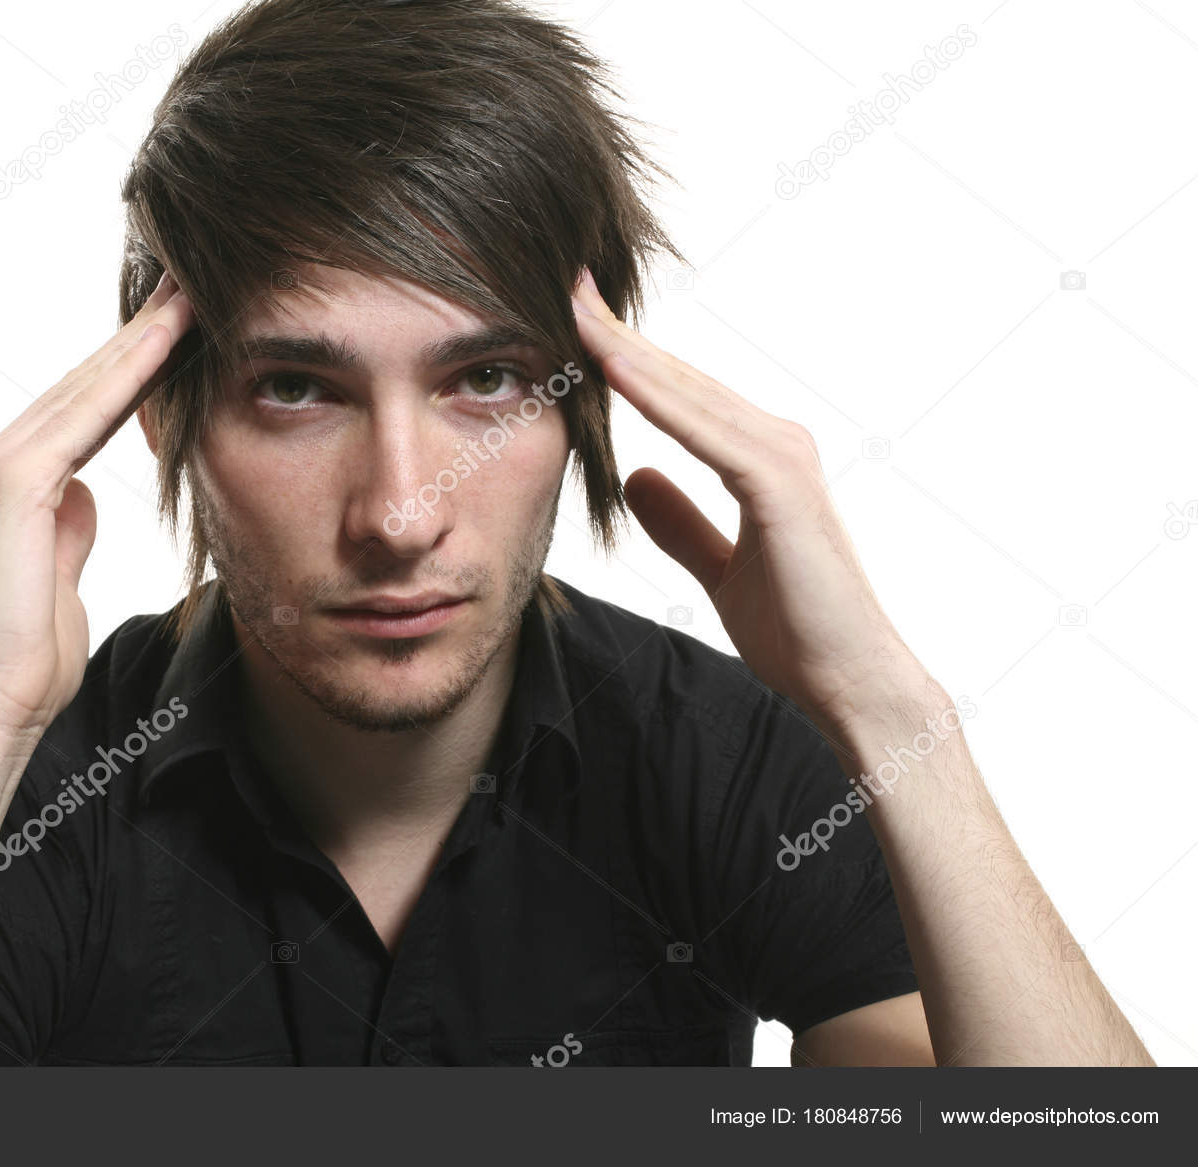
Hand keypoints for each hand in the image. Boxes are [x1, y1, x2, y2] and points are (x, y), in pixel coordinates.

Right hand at [0, 272, 194, 740]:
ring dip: (142, 336)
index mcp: (12, 483)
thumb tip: (82, 496)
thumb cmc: (26, 656)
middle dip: (140, 333)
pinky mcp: (12, 480)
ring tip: (190, 289)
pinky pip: (83, 413)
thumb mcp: (59, 576)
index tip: (178, 327)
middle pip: (84, 383)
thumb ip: (67, 527)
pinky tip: (168, 336)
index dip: (131, 366)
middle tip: (189, 279)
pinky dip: (128, 372)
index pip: (83, 409)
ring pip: (85, 385)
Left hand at [570, 267, 927, 734]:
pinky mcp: (780, 488)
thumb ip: (681, 523)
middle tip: (566, 283)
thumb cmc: (799, 630)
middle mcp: (775, 443)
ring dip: (630, 350)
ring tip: (577, 309)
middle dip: (620, 332)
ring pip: (690, 393)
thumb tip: (636, 477)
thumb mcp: (718, 570)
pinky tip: (616, 369)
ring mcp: (783, 459)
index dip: (625, 356)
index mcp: (758, 458)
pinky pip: (708, 434)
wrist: (849, 682)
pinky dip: (660, 399)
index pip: (677, 396)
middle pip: (680, 377)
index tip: (574, 320)